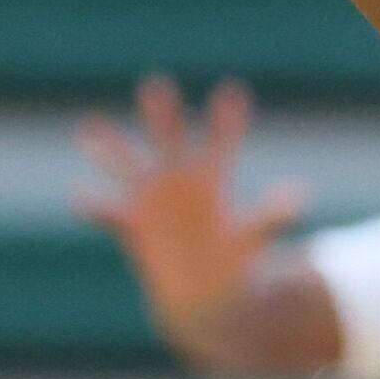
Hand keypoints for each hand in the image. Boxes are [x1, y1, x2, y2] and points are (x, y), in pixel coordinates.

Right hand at [72, 75, 308, 355]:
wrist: (200, 293)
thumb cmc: (232, 263)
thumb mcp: (252, 239)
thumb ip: (272, 216)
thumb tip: (300, 197)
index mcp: (210, 182)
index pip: (222, 146)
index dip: (228, 122)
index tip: (234, 92)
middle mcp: (179, 183)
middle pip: (170, 142)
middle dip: (162, 117)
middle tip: (155, 85)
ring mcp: (152, 202)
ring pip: (128, 168)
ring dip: (110, 151)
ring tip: (88, 127)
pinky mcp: (132, 225)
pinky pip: (108, 214)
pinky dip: (94, 208)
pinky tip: (79, 198)